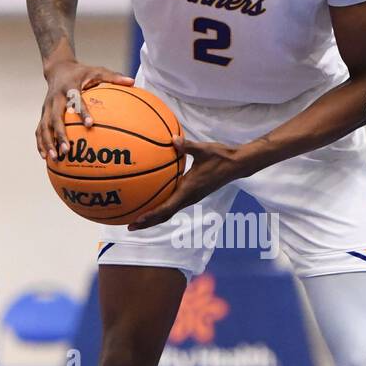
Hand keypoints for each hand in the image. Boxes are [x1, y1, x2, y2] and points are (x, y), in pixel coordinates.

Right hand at [37, 60, 133, 160]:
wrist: (58, 69)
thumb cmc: (82, 72)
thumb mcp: (97, 70)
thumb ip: (113, 77)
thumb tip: (132, 81)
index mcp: (69, 88)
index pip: (75, 100)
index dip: (82, 112)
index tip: (90, 124)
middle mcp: (55, 98)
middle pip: (55, 118)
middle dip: (59, 135)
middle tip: (67, 150)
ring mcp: (47, 107)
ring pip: (44, 126)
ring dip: (47, 143)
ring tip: (54, 158)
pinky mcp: (43, 113)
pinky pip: (39, 130)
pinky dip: (41, 143)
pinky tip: (45, 157)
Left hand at [127, 138, 241, 229]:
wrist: (236, 164)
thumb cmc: (221, 156)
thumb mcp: (203, 149)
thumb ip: (187, 146)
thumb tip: (172, 139)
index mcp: (189, 190)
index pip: (166, 208)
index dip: (150, 216)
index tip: (136, 221)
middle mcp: (189, 197)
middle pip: (164, 215)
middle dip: (147, 222)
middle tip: (129, 226)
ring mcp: (191, 197)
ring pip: (169, 211)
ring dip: (153, 217)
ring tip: (137, 219)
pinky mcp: (193, 194)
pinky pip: (173, 204)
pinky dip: (161, 207)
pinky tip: (152, 200)